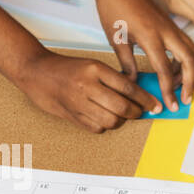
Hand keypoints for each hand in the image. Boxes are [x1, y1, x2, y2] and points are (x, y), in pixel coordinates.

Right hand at [14, 48, 158, 132]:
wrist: (37, 72)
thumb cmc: (69, 69)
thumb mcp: (93, 66)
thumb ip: (114, 80)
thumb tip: (140, 95)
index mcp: (95, 69)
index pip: (128, 87)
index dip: (145, 99)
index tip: (155, 106)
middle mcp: (87, 86)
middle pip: (122, 107)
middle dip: (137, 113)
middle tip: (141, 112)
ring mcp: (79, 102)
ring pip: (112, 120)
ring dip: (122, 121)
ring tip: (122, 114)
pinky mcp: (73, 116)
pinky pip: (98, 128)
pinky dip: (106, 126)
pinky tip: (104, 117)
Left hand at [89, 0, 193, 112]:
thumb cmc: (113, 5)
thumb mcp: (116, 37)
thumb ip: (127, 63)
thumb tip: (133, 83)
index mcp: (150, 36)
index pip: (164, 70)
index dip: (168, 90)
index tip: (170, 105)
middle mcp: (166, 31)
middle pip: (189, 61)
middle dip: (190, 82)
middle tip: (184, 99)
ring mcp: (171, 27)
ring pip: (192, 52)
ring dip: (189, 71)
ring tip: (178, 86)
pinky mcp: (171, 25)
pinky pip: (186, 44)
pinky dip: (185, 59)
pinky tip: (174, 69)